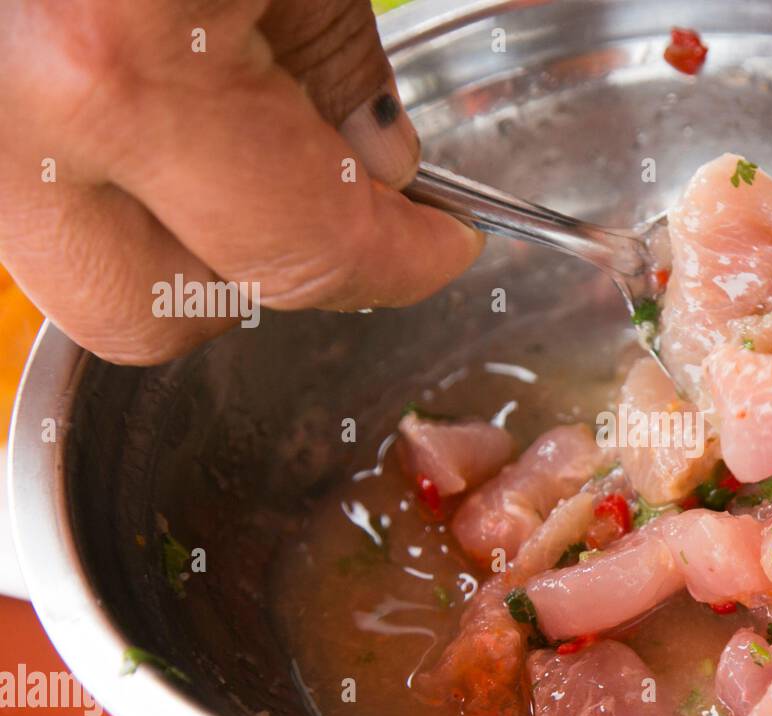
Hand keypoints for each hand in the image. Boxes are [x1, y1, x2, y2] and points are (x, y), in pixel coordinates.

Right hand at [0, 0, 481, 363]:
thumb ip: (334, 57)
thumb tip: (377, 170)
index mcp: (118, 67)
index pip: (302, 245)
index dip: (399, 259)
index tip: (442, 244)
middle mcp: (9, 124)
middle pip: (156, 316)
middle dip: (266, 282)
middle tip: (334, 209)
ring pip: (81, 274)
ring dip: (180, 244)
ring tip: (239, 149)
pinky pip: (38, 200)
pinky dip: (115, 188)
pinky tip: (169, 124)